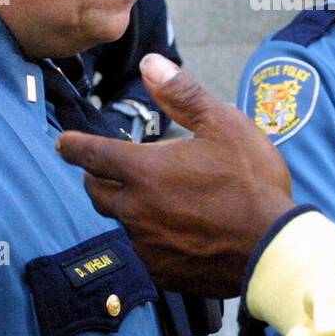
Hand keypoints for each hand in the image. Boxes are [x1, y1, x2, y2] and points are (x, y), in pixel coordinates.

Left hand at [56, 54, 293, 297]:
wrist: (272, 248)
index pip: (92, 154)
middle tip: (108, 169)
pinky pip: (143, 250)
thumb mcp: (224, 125)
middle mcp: (135, 209)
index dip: (73, 145)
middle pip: (96, 191)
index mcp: (144, 170)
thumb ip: (182, 94)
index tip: (62, 142)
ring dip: (129, 208)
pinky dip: (150, 237)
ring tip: (155, 199)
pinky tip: (174, 231)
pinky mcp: (160, 271)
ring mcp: (145, 244)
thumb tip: (150, 63)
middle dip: (96, 176)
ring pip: (121, 221)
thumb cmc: (252, 181)